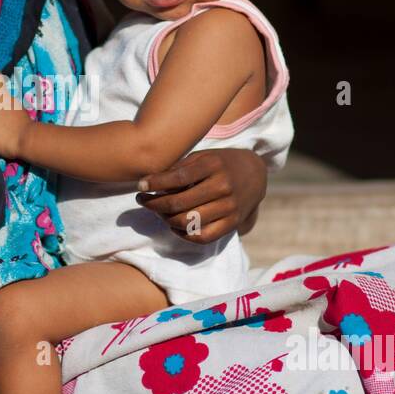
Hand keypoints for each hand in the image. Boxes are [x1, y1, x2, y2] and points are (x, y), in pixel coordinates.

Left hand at [135, 148, 267, 244]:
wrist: (255, 174)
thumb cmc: (220, 163)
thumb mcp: (202, 156)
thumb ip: (179, 168)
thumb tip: (150, 183)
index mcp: (213, 166)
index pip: (178, 178)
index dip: (154, 184)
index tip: (140, 186)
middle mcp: (222, 187)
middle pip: (179, 204)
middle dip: (154, 204)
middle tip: (143, 200)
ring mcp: (229, 208)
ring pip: (187, 222)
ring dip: (165, 219)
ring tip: (157, 211)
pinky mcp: (232, 224)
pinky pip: (202, 237)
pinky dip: (183, 234)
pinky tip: (173, 225)